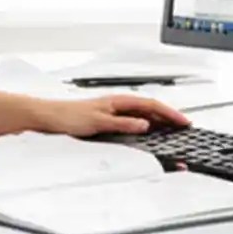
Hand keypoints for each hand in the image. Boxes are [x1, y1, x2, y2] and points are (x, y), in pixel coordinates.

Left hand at [38, 95, 190, 137]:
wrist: (48, 117)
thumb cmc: (68, 115)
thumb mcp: (98, 122)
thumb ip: (123, 123)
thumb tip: (144, 125)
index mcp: (118, 101)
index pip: (151, 104)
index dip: (169, 113)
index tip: (183, 121)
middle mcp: (117, 104)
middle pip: (150, 108)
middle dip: (169, 116)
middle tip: (184, 127)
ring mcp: (113, 111)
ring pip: (143, 114)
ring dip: (159, 121)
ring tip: (173, 130)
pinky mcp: (108, 120)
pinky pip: (133, 121)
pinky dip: (146, 126)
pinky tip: (149, 133)